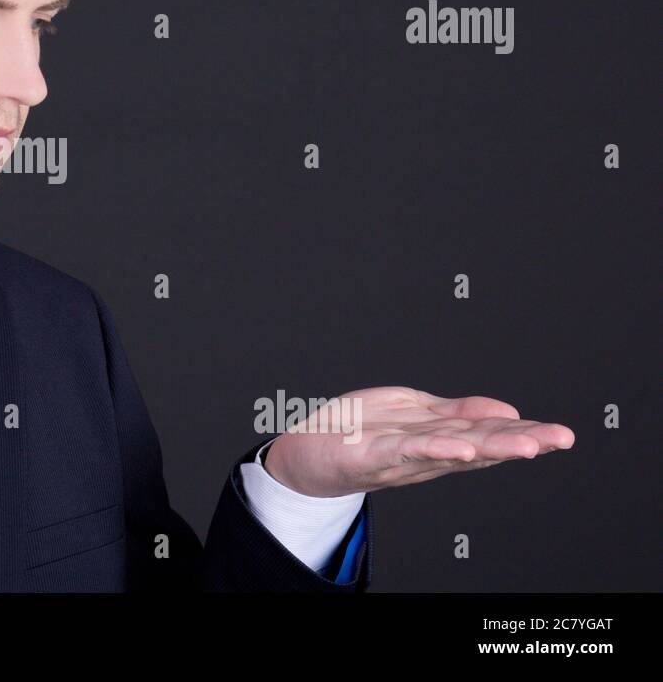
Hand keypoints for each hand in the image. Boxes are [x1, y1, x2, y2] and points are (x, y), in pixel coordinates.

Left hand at [262, 386, 574, 497]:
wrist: (305, 453)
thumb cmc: (361, 432)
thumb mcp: (415, 413)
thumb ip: (459, 413)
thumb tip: (509, 412)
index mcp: (438, 438)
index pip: (487, 434)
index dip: (525, 434)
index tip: (562, 434)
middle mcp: (426, 453)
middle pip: (478, 445)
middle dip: (521, 442)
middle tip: (561, 439)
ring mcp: (400, 455)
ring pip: (451, 449)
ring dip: (489, 448)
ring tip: (525, 445)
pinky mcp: (370, 454)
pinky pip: (407, 451)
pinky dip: (435, 449)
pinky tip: (462, 448)